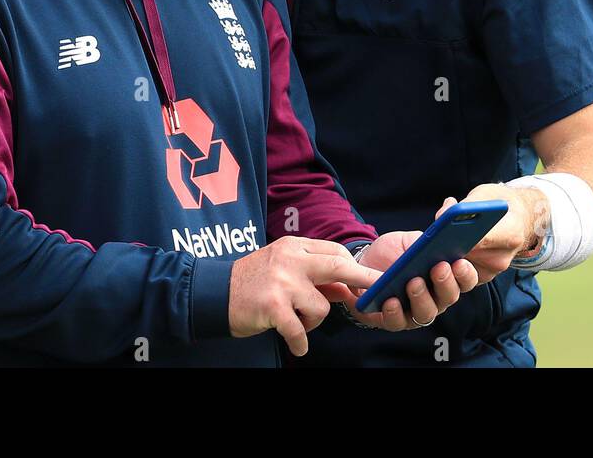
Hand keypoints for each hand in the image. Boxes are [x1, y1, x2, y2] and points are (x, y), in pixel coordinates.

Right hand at [228, 236, 380, 355]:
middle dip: (363, 278)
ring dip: (313, 321)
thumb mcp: (284, 270)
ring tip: (294, 322)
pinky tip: (297, 346)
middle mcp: (290, 259)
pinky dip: (301, 342)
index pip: (334, 252)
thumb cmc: (252, 283)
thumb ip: (314, 276)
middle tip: (379, 288)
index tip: (368, 280)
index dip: (354, 268)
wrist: (213, 293)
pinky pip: (300, 330)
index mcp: (293, 246)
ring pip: (321, 306)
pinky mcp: (273, 305)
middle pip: (338, 265)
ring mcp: (282, 281)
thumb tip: (348, 288)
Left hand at [341, 230, 477, 330]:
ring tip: (413, 283)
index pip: (465, 280)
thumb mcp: (410, 241)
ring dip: (421, 298)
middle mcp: (435, 299)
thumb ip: (425, 241)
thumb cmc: (394, 252)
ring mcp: (415, 312)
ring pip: (426, 314)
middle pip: (448, 298)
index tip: (459, 262)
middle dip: (445, 283)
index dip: (465, 273)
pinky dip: (394, 313)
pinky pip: (397, 322)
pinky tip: (390, 300)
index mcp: (445, 278)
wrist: (364, 261)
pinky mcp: (392, 319)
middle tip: (438, 269)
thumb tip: (438, 238)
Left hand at [437, 183, 550, 284]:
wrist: (522, 219)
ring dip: (442, 260)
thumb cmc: (502, 202)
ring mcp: (491, 270)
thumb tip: (441, 217)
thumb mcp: (485, 194)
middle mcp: (502, 257)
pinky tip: (429, 256)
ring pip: (459, 269)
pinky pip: (458, 274)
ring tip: (423, 252)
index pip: (483, 239)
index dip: (460, 238)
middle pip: (467, 258)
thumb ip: (464, 204)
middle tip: (426, 247)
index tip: (442, 236)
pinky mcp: (481, 276)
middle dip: (445, 251)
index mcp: (510, 233)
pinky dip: (445, 265)